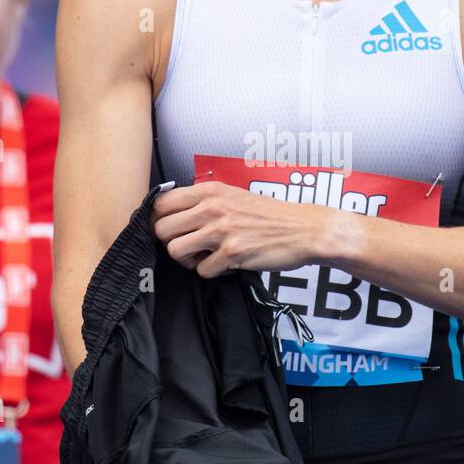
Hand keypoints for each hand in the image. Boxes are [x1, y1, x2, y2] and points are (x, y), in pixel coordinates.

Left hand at [149, 180, 325, 278]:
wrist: (304, 229)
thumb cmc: (270, 215)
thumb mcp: (233, 195)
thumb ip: (204, 201)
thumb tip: (172, 214)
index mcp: (210, 191)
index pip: (161, 203)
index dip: (160, 220)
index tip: (171, 230)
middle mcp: (212, 207)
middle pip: (162, 230)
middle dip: (172, 243)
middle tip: (190, 246)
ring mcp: (221, 230)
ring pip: (175, 251)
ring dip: (188, 260)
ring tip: (206, 257)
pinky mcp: (232, 253)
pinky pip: (202, 271)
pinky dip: (212, 272)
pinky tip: (227, 264)